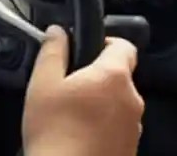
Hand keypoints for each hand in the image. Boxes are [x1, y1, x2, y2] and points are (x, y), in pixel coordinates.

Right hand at [22, 26, 144, 155]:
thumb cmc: (55, 134)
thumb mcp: (42, 84)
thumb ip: (52, 51)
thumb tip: (58, 31)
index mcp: (113, 77)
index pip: (124, 45)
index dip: (105, 42)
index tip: (86, 50)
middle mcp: (131, 100)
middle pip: (120, 76)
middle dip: (97, 78)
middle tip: (69, 87)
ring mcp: (134, 127)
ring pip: (118, 104)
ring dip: (101, 104)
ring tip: (71, 116)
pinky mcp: (130, 148)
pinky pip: (118, 128)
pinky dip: (103, 127)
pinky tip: (80, 135)